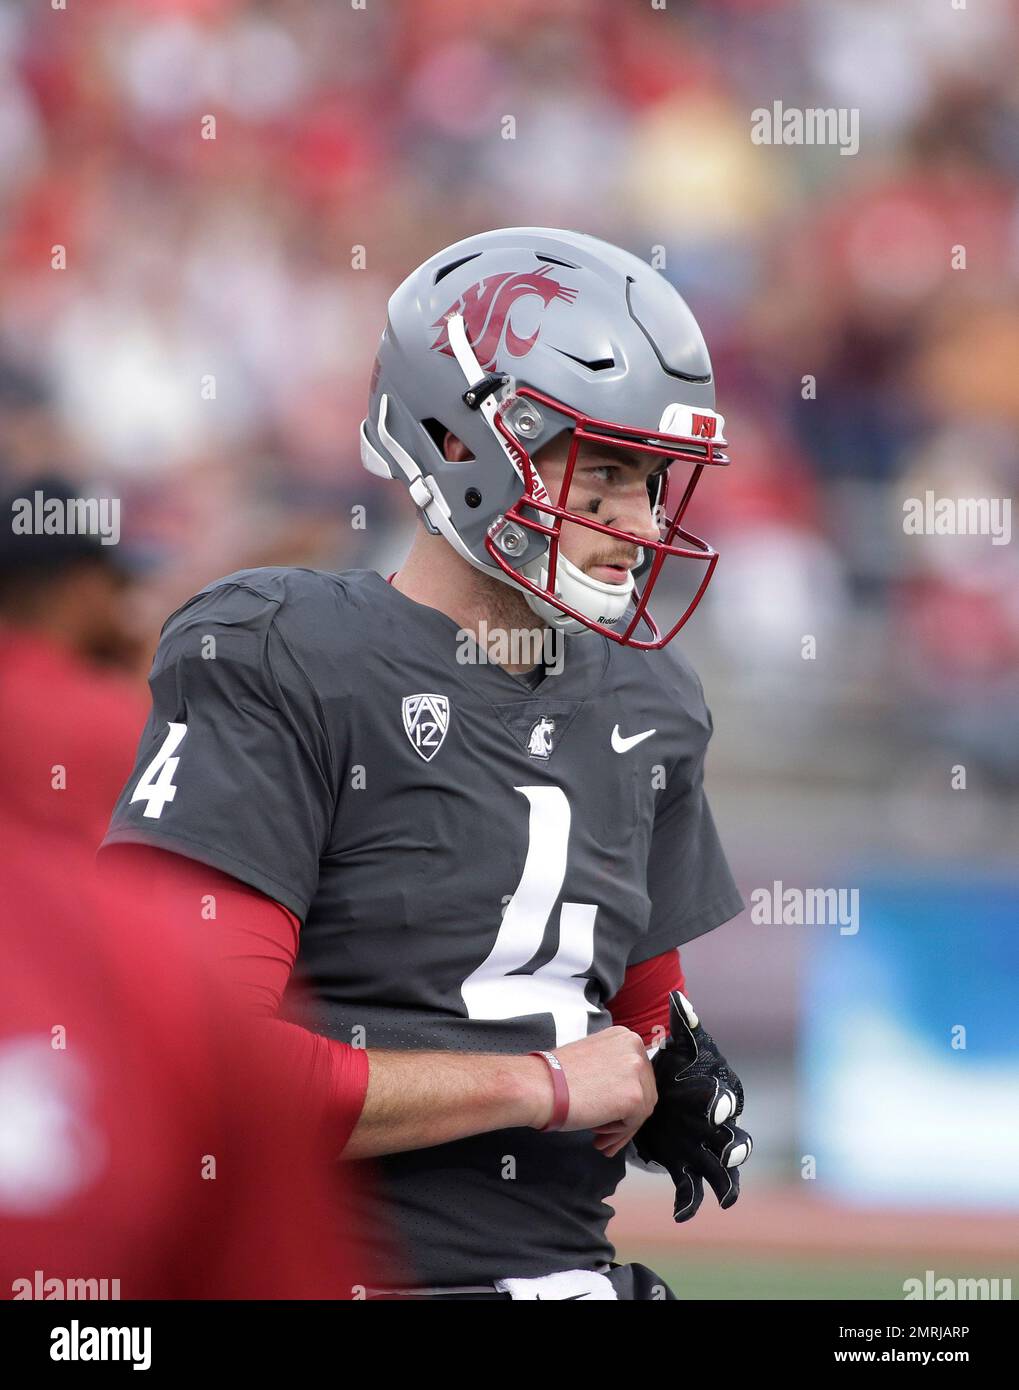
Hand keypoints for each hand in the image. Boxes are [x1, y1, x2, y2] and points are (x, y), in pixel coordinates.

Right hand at [527, 1026, 656, 1140]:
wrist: (540, 1086)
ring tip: (601, 1140)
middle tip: (606, 1134)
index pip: (638, 1073)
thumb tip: (622, 1093)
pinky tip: (599, 1135)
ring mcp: (636, 1070)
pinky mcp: (635, 1096)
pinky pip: (634, 1123)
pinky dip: (617, 1134)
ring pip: (642, 1110)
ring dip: (620, 1129)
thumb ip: (612, 1069)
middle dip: (626, 1117)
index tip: (613, 1114)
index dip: (625, 1099)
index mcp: (623, 1036)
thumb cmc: (554, 1076)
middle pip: (644, 1091)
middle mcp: (634, 1047)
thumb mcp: (592, 1058)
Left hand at [632, 991, 751, 1221]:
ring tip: (726, 1196)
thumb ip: (683, 1026)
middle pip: (733, 1138)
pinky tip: (681, 1214)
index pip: (726, 1098)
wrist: (657, 1089)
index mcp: (719, 1093)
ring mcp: (703, 1147)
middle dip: (733, 1147)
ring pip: (722, 1167)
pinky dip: (689, 1202)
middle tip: (729, 1154)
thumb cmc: (677, 1066)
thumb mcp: (679, 1046)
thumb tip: (678, 1000)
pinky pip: (691, 1186)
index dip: (721, 1103)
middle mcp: (717, 1123)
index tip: (715, 1106)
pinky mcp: (684, 1163)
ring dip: (725, 1180)